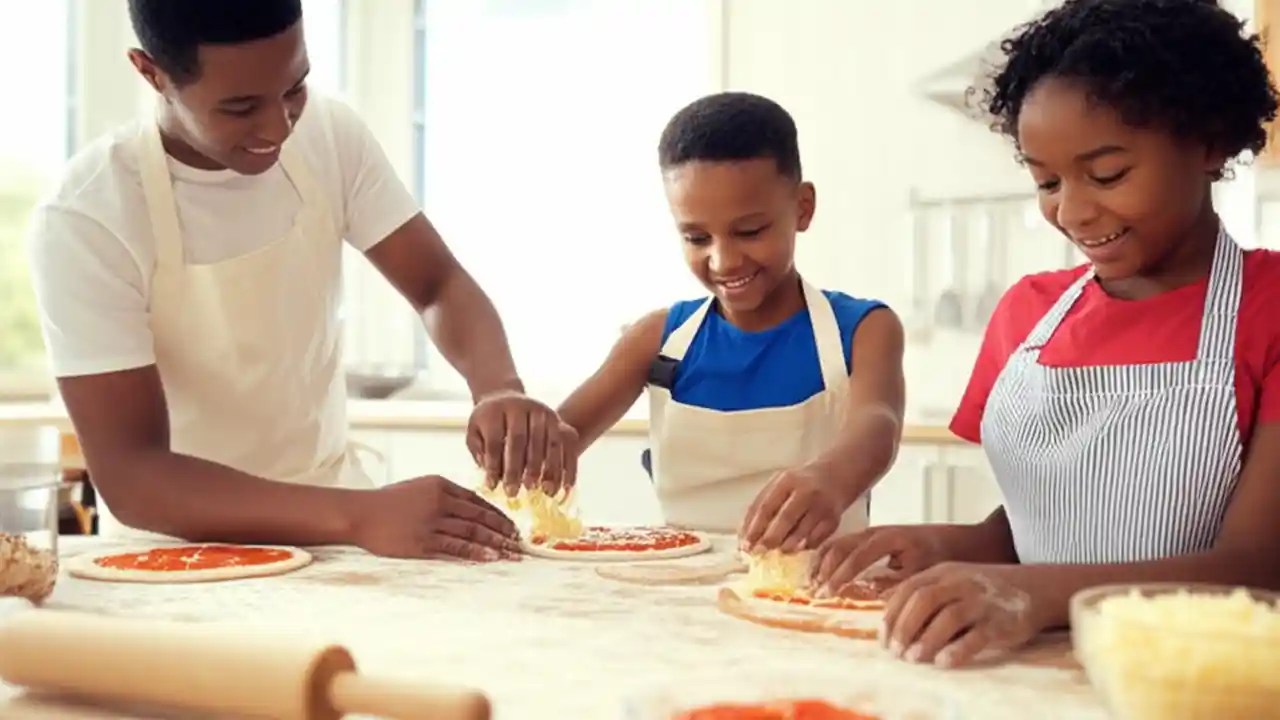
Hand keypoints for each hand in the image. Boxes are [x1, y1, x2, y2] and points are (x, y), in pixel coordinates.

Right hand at [349, 475, 521, 561]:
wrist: (360, 513)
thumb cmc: (387, 501)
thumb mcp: (418, 487)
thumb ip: (443, 495)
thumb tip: (470, 507)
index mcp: (440, 485)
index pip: (477, 501)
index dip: (498, 514)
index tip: (512, 526)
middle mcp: (440, 501)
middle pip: (480, 517)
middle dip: (504, 530)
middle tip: (520, 542)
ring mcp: (432, 522)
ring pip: (473, 532)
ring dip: (497, 544)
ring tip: (513, 553)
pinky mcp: (423, 542)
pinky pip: (456, 547)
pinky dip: (477, 552)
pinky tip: (492, 557)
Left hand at [466, 390, 570, 494]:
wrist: (506, 398)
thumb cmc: (489, 422)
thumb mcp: (475, 431)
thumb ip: (479, 451)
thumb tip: (491, 472)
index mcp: (495, 410)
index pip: (494, 440)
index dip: (493, 464)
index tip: (492, 486)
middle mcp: (521, 407)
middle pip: (520, 440)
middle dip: (517, 469)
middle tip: (514, 492)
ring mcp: (542, 412)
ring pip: (546, 442)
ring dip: (546, 469)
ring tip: (543, 492)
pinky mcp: (557, 419)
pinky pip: (566, 444)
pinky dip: (568, 466)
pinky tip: (566, 486)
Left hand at [738, 466, 844, 553]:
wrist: (835, 476)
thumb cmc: (798, 484)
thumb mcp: (778, 485)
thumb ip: (761, 505)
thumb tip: (743, 535)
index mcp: (786, 481)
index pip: (767, 506)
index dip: (754, 528)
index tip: (745, 545)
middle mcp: (806, 491)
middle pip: (786, 518)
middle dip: (770, 538)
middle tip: (759, 553)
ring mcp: (822, 505)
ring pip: (803, 531)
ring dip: (788, 545)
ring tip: (778, 553)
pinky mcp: (834, 519)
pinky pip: (818, 538)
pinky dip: (805, 546)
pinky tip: (797, 550)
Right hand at [811, 524, 952, 596]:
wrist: (952, 540)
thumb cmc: (938, 557)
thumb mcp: (918, 573)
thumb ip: (892, 583)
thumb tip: (866, 594)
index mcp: (887, 538)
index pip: (856, 557)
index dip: (840, 576)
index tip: (828, 593)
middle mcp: (874, 532)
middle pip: (840, 546)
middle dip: (824, 569)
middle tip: (814, 591)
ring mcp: (869, 532)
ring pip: (837, 543)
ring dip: (822, 563)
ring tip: (812, 584)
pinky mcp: (868, 537)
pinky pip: (842, 544)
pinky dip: (828, 558)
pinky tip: (821, 574)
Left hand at [881, 562, 1043, 667]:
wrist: (1035, 587)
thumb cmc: (983, 591)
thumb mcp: (952, 583)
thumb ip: (925, 596)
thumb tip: (891, 623)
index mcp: (943, 572)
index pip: (909, 589)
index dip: (892, 615)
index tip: (883, 639)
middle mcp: (960, 582)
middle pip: (924, 600)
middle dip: (905, 627)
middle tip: (896, 652)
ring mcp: (982, 600)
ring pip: (949, 617)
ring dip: (927, 640)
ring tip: (914, 659)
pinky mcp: (1001, 621)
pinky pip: (977, 636)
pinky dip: (958, 650)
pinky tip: (944, 663)